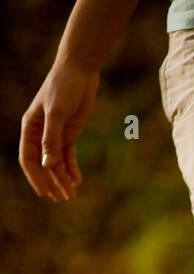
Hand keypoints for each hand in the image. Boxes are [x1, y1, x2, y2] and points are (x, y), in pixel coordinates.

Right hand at [19, 61, 99, 201]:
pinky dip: (72, 169)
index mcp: (30, 128)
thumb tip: (49, 166)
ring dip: (63, 179)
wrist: (80, 70)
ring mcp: (55, 134)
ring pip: (56, 163)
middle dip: (52, 182)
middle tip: (62, 199)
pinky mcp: (69, 133)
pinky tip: (77, 181)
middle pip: (43, 165)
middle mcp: (40, 133)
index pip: (28, 159)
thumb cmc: (64, 87)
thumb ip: (52, 140)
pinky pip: (68, 156)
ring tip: (71, 194)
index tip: (45, 193)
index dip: (35, 177)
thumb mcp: (57, 114)